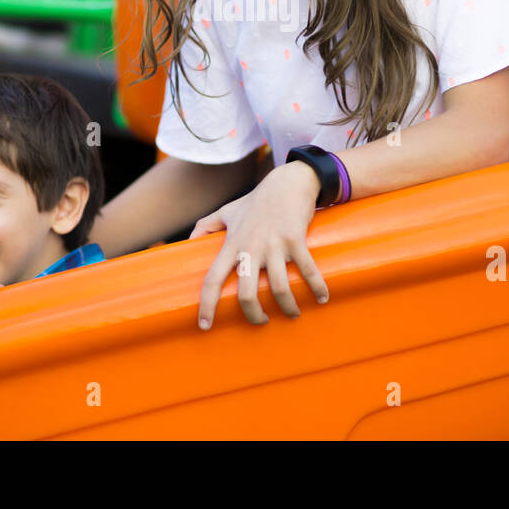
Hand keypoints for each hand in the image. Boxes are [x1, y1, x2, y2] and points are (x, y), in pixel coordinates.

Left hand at [190, 161, 329, 328]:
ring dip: (288, 307)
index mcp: (232, 245)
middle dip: (254, 314)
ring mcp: (274, 245)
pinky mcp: (296, 240)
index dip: (206, 304)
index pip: (213, 278)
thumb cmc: (256, 201)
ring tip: (293, 314)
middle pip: (247, 293)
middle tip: (261, 322)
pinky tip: (322, 298)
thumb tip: (186, 243)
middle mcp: (251, 247)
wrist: (287, 182)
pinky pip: (308, 270)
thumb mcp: (227, 211)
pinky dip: (317, 288)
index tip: (205, 325)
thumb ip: (206, 226)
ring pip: (279, 288)